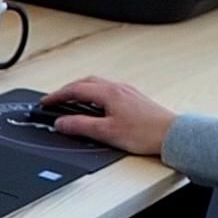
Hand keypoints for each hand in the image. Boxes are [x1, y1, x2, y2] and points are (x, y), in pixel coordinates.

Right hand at [41, 78, 177, 156]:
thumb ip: (81, 126)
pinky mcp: (134, 98)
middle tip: (55, 100)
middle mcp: (118, 88)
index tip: (45, 102)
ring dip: (81, 90)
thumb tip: (62, 122)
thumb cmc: (145, 133)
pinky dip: (94, 95)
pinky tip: (96, 105)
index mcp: (109, 93)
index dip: (57, 96)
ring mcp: (127, 92)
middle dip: (67, 90)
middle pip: (86, 82)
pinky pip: (108, 90)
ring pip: (97, 85)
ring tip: (72, 101)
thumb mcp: (106, 132)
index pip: (75, 90)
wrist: (172, 135)